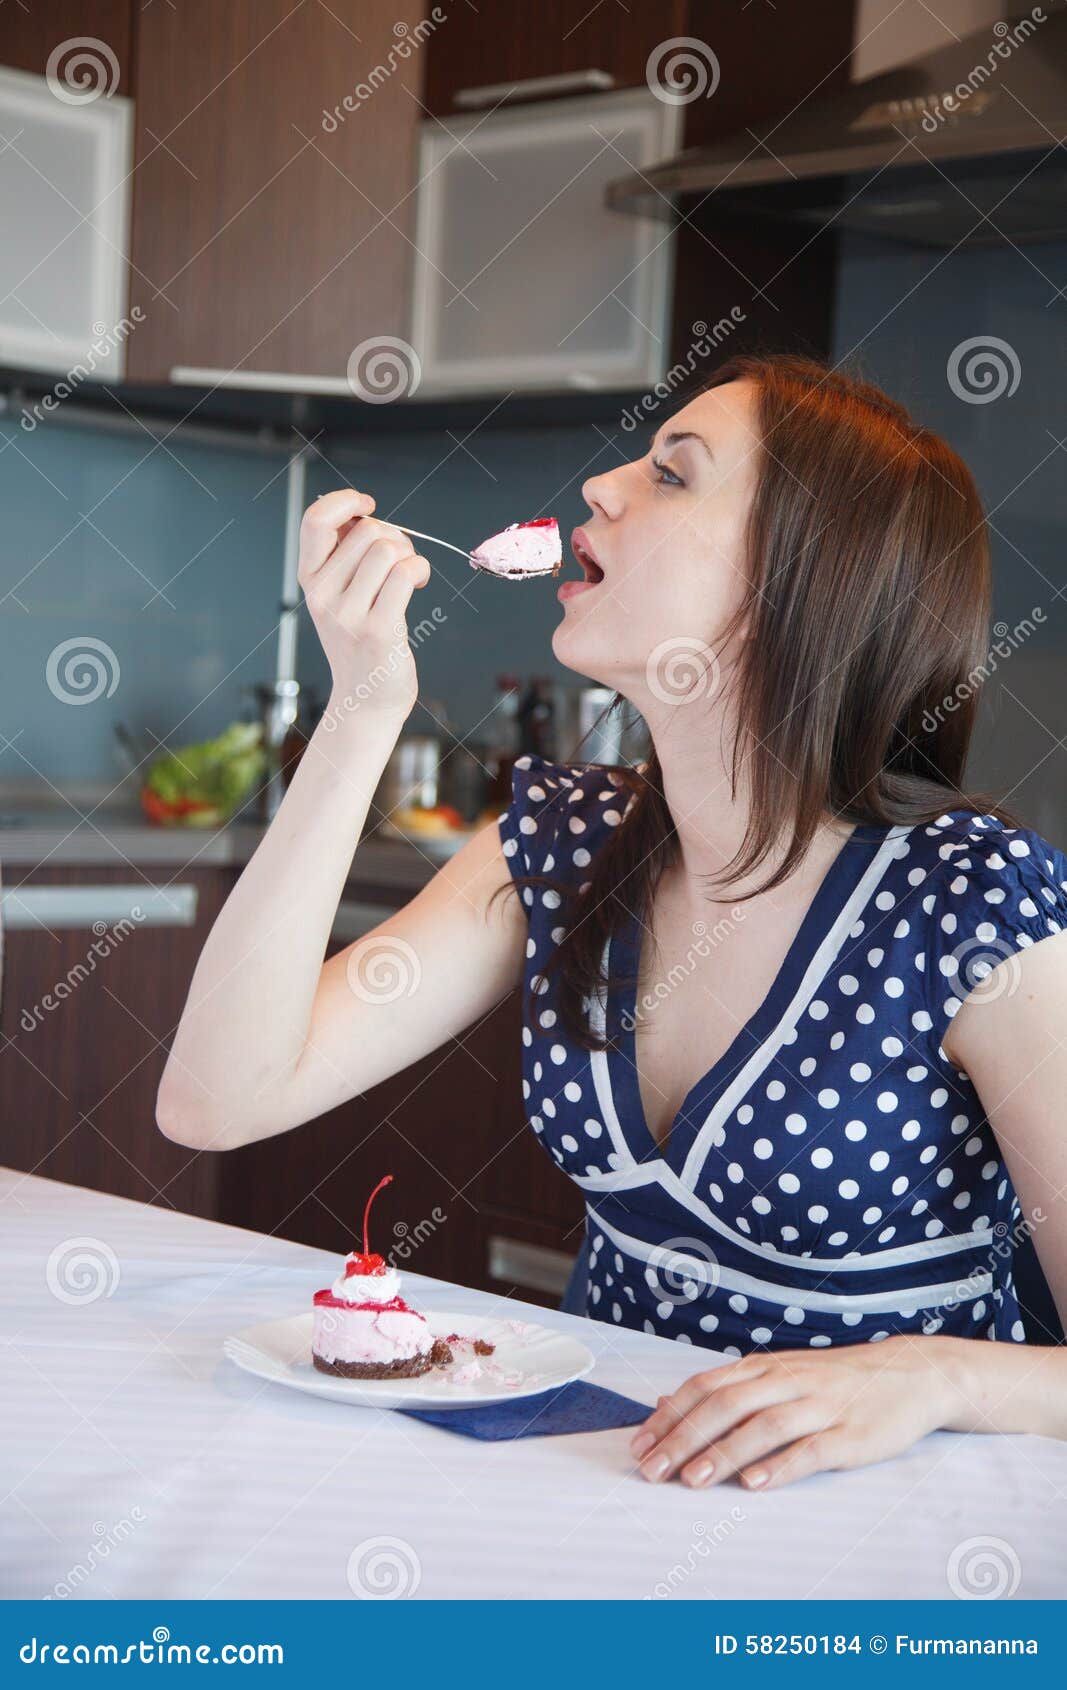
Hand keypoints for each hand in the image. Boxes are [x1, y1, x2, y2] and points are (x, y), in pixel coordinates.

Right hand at [298, 489, 430, 718]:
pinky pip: (404, 573)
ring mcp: (348, 614)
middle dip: (393, 535)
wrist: (366, 698)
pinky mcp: (378, 630)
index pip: (315, 520)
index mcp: (309, 579)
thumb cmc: (359, 640)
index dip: (345, 500)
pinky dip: (419, 570)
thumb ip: (343, 555)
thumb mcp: (338, 596)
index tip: (368, 504)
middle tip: (400, 560)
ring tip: (409, 575)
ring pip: (388, 549)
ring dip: (409, 554)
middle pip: (367, 530)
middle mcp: (323, 595)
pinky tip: (418, 584)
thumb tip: (359, 510)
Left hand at [630, 1336, 962, 1490]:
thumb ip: (724, 1391)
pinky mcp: (851, 1434)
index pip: (705, 1387)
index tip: (638, 1444)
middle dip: (684, 1438)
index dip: (669, 1416)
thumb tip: (664, 1404)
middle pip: (726, 1406)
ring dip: (725, 1453)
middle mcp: (787, 1381)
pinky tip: (756, 1483)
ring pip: (764, 1426)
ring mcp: (820, 1406)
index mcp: (765, 1368)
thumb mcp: (776, 1375)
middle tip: (652, 1469)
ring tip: (693, 1479)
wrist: (909, 1373)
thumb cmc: (833, 1380)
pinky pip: (811, 1449)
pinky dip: (781, 1465)